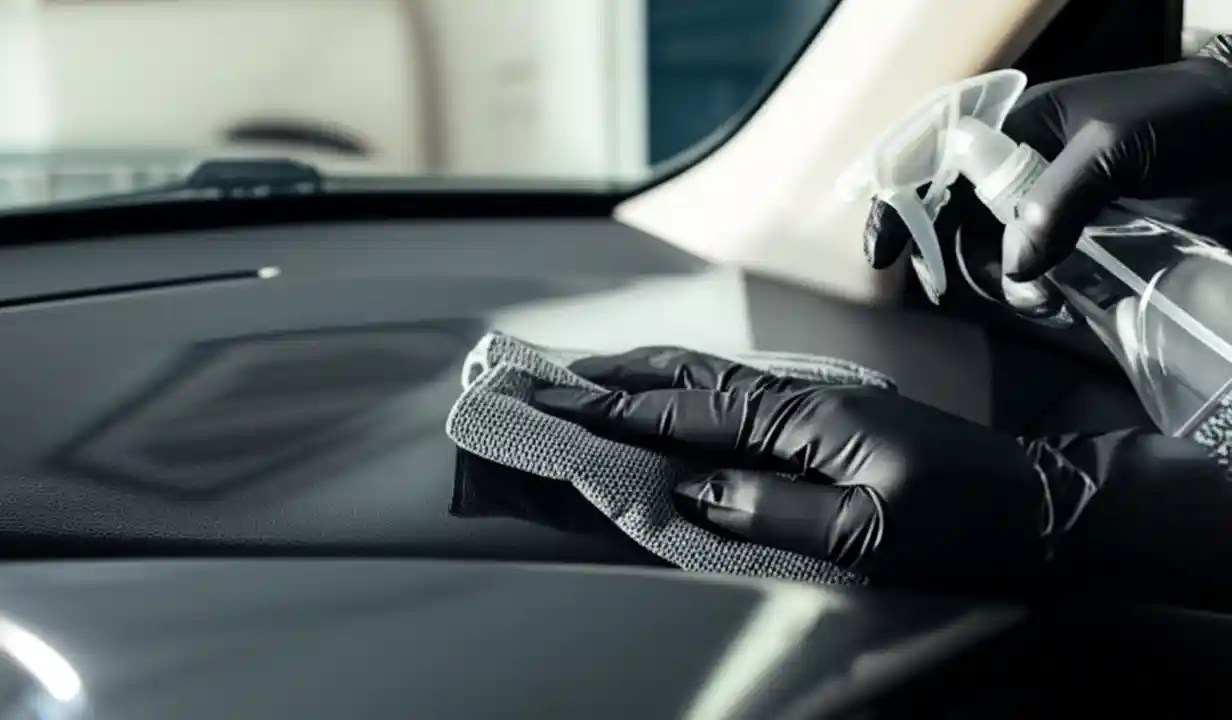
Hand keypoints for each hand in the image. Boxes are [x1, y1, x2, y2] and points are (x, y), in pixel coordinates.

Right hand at [531, 348, 1096, 587]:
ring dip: (644, 381)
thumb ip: (773, 509)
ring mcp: (816, 404)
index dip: (614, 410)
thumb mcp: (868, 531)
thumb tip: (690, 490)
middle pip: (688, 377)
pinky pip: (737, 400)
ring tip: (586, 384)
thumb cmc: (962, 522)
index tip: (551, 401)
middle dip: (613, 378)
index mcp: (805, 419)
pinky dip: (686, 399)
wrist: (1041, 506)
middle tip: (545, 377)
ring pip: (710, 381)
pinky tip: (668, 408)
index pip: (687, 413)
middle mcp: (803, 398)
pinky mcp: (828, 419)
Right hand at [866, 56, 1231, 307]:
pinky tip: (1066, 305)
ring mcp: (1056, 206)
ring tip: (1046, 301)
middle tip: (1004, 287)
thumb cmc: (1184, 120)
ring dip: (1011, 286)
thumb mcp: (1113, 147)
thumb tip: (1014, 267)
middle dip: (966, 260)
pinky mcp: (1088, 240)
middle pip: (959, 222)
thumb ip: (1055, 202)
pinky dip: (1043, 296)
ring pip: (999, 256)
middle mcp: (1026, 168)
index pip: (934, 162)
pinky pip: (1042, 274)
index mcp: (1018, 128)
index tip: (883, 254)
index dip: (899, 204)